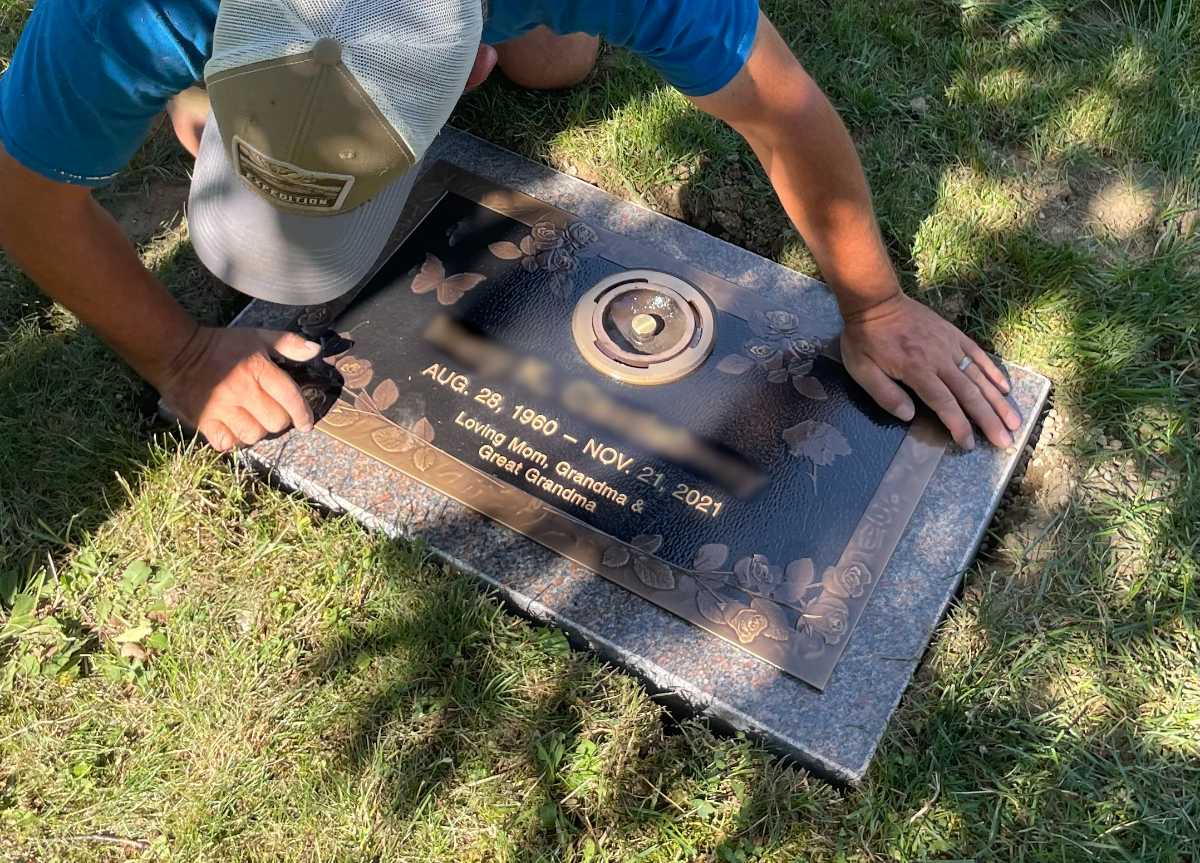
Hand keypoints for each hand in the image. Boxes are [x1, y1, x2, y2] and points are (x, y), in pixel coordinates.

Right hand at [157, 326, 320, 451]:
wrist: (176, 352)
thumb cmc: (221, 345)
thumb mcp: (257, 336)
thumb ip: (288, 343)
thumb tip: (315, 352)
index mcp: (258, 369)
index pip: (290, 398)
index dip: (303, 414)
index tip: (306, 424)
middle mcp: (242, 391)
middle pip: (276, 422)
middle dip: (280, 420)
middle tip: (273, 414)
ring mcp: (222, 408)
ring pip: (254, 435)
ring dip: (257, 431)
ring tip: (252, 420)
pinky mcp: (204, 421)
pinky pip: (228, 443)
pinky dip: (233, 440)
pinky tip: (234, 428)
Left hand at [840, 293, 1020, 449]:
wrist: (876, 301)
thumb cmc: (865, 339)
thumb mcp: (862, 370)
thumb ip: (885, 394)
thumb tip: (909, 416)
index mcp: (917, 370)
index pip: (944, 403)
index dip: (959, 425)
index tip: (969, 444)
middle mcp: (939, 359)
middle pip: (970, 394)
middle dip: (989, 420)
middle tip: (1006, 441)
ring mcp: (950, 345)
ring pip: (979, 377)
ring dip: (998, 401)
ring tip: (1014, 421)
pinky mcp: (954, 335)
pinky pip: (978, 355)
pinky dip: (993, 372)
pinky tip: (1005, 388)